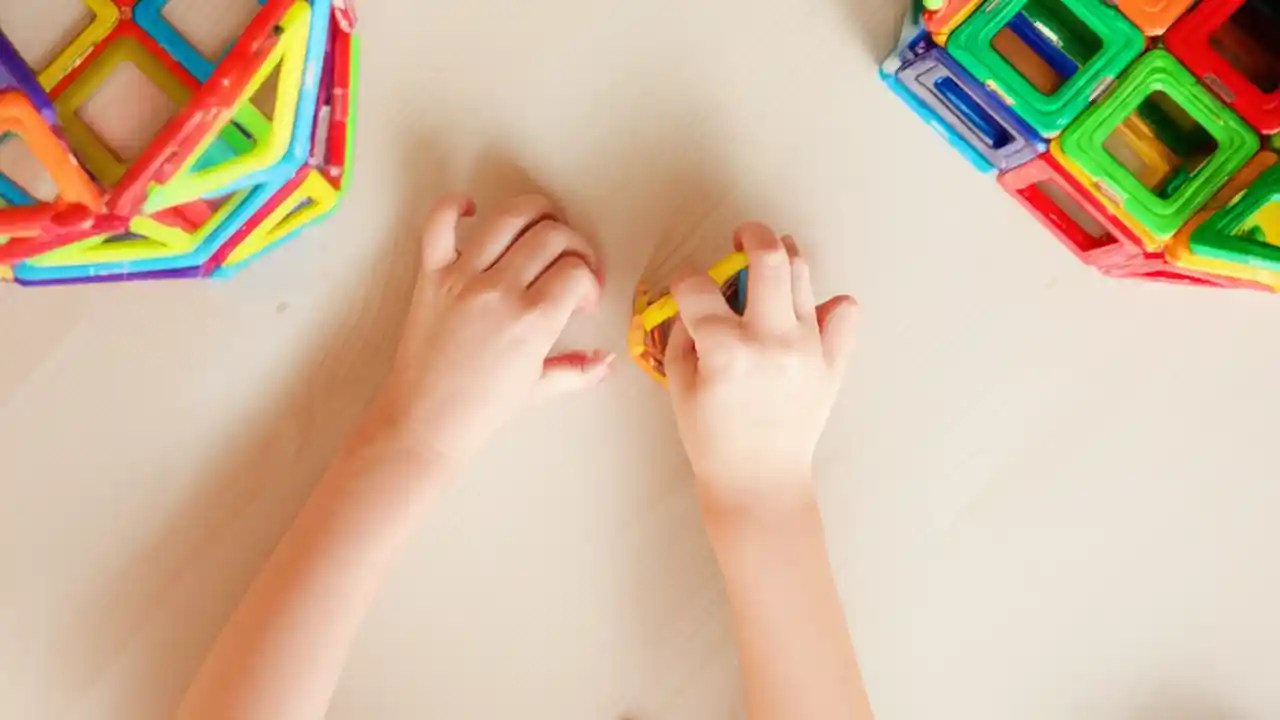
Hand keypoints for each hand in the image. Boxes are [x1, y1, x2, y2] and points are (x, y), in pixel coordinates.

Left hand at [366, 193, 611, 470]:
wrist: (424, 424)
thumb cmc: (480, 411)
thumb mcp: (538, 389)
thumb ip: (577, 369)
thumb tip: (606, 361)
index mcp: (533, 321)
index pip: (576, 270)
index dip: (589, 278)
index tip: (583, 297)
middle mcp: (500, 291)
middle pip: (552, 236)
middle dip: (574, 244)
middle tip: (571, 264)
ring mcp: (463, 278)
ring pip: (509, 217)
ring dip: (535, 213)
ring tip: (541, 227)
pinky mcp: (431, 276)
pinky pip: (439, 224)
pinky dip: (455, 206)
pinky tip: (472, 210)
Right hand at [666, 223, 857, 508]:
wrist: (759, 481)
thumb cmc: (712, 439)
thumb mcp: (680, 386)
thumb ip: (683, 335)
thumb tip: (695, 300)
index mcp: (725, 349)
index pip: (696, 288)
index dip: (684, 282)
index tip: (685, 290)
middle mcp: (772, 339)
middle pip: (768, 258)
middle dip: (750, 236)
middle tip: (741, 238)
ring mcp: (809, 347)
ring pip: (803, 274)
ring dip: (784, 260)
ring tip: (770, 266)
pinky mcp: (833, 361)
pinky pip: (845, 313)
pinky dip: (830, 303)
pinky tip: (810, 310)